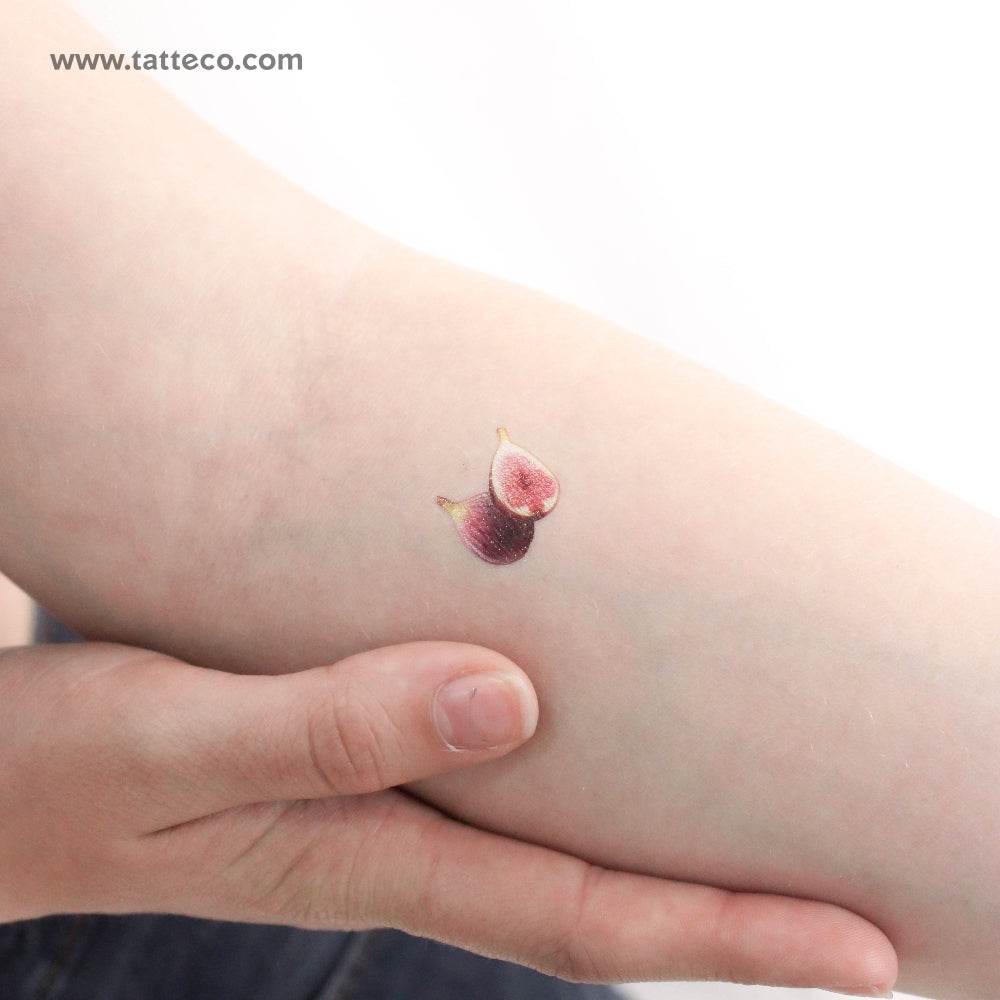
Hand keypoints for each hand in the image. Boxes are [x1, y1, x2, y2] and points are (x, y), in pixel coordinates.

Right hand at [0, 638, 893, 994]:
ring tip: (770, 811)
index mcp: (374, 854)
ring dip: (668, 836)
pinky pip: (494, 772)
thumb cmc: (65, 764)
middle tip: (871, 898)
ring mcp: (381, 803)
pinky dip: (575, 769)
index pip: (592, 914)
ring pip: (559, 832)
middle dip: (740, 906)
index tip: (871, 950)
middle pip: (603, 892)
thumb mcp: (183, 736)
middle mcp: (403, 838)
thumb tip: (517, 703)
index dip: (732, 933)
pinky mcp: (354, 755)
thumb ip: (339, 725)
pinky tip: (601, 730)